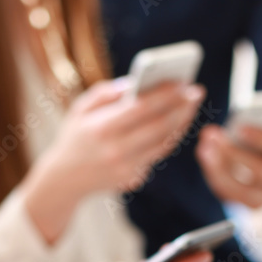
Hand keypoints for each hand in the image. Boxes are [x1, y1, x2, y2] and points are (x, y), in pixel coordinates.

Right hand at [22, 79, 205, 241]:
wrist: (65, 179)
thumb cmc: (75, 136)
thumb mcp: (81, 108)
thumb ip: (106, 92)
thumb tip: (135, 83)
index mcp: (102, 128)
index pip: (143, 107)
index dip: (167, 93)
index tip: (183, 81)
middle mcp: (116, 151)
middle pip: (160, 126)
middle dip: (182, 107)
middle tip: (196, 91)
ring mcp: (126, 168)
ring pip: (164, 143)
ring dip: (182, 123)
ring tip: (191, 106)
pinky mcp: (133, 179)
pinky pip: (158, 156)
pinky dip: (171, 138)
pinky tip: (178, 123)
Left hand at [196, 121, 261, 207]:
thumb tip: (261, 122)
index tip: (241, 127)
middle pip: (259, 170)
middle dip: (234, 152)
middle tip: (214, 135)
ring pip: (240, 186)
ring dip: (218, 165)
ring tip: (205, 146)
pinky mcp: (252, 205)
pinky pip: (230, 192)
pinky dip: (215, 174)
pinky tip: (206, 155)